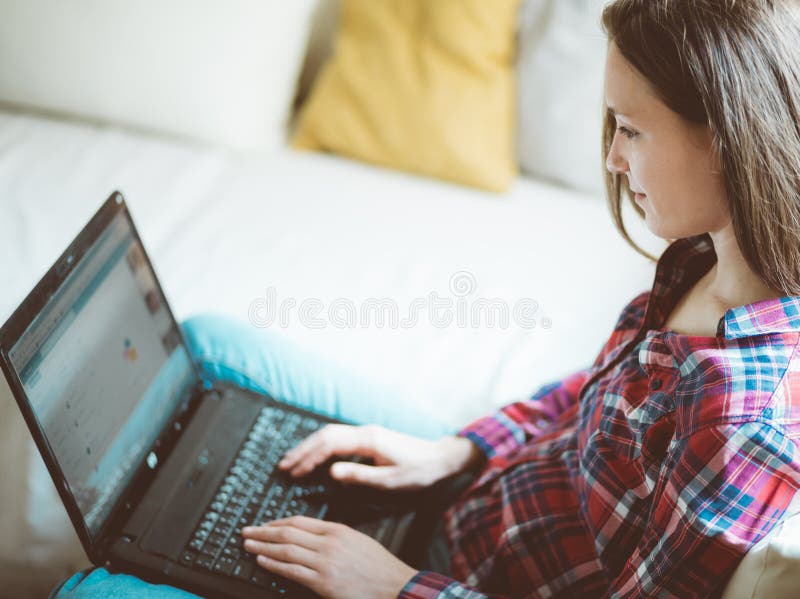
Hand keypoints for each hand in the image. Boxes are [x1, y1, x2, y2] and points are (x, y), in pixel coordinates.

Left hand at [242, 516, 416, 598]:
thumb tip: (311, 537)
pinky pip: (292, 571)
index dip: (277, 522)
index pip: (299, 521)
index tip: (264, 525)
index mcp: (337, 530)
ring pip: (286, 550)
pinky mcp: (324, 583)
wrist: (396, 585)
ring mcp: (325, 563)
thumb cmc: (379, 567)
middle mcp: (328, 543)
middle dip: (263, 531)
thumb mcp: (357, 541)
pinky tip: (262, 562)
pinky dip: (274, 565)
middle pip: (288, 532)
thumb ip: (334, 537)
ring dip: (263, 547)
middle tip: (246, 532)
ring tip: (248, 546)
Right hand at [278, 424, 483, 489]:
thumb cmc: (418, 472)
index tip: (293, 472)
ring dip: (310, 446)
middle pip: (325, 435)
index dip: (309, 457)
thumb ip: (359, 476)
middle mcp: (364, 431)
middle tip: (283, 467)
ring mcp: (366, 433)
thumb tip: (331, 472)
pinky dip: (322, 446)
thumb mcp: (390, 481)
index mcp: (368, 440)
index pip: (329, 444)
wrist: (440, 458)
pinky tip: (314, 457)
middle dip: (302, 449)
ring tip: (292, 462)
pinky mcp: (369, 438)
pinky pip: (339, 438)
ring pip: (330, 434)